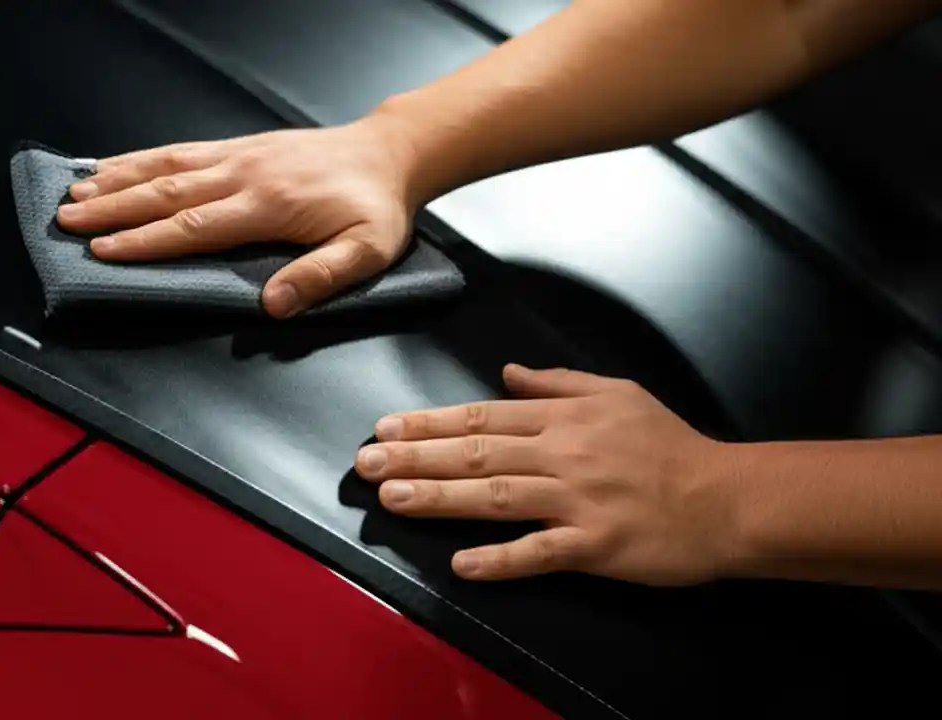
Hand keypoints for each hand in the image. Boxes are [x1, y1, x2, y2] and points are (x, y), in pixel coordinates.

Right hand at [55, 117, 417, 317]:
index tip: (104, 250)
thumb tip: (273, 306)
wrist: (388, 153)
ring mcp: (239, 155)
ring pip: (166, 166)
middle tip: (66, 220)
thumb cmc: (376, 208)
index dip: (146, 241)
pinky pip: (182, 150)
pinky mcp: (240, 146)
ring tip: (74, 191)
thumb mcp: (366, 252)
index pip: (195, 225)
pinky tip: (114, 165)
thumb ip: (320, 277)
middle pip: (167, 192)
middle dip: (113, 207)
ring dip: (118, 179)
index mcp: (269, 204)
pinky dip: (142, 158)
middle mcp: (245, 174)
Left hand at [355, 364, 742, 585]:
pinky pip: (539, 553)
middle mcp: (563, 455)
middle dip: (416, 457)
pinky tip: (461, 565)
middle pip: (477, 453)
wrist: (727, 497)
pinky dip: (500, 560)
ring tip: (393, 500)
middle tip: (366, 463)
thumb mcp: (617, 393)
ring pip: (496, 496)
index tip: (385, 426)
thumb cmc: (669, 445)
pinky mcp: (595, 544)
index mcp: (564, 418)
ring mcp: (577, 501)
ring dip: (440, 498)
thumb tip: (507, 373)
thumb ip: (558, 383)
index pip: (482, 417)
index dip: (429, 422)